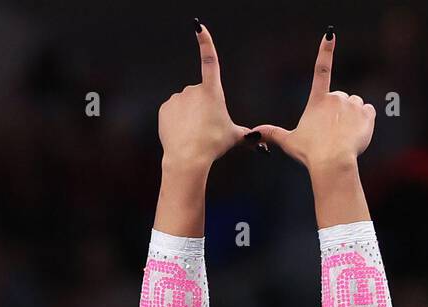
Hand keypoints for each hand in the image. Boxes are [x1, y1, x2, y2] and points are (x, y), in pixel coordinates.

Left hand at [158, 23, 249, 171]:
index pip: (210, 60)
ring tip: (193, 133)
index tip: (199, 27)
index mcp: (212, 91)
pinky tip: (181, 133)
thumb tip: (262, 139)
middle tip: (205, 129)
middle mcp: (193, 89)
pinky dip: (177, 120)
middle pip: (199, 95)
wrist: (188, 158)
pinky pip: (173, 111)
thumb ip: (249, 135)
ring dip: (189, 115)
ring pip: (185, 104)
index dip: (205, 42)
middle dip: (202, 108)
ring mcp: (177, 98)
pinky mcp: (165, 108)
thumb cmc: (213, 146)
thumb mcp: (235, 138)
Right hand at [251, 31, 374, 172]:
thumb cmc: (310, 153)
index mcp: (317, 100)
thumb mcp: (289, 142)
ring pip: (355, 104)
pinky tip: (356, 133)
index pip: (321, 69)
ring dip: (352, 116)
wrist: (333, 162)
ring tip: (344, 134)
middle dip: (338, 111)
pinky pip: (369, 112)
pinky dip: (365, 121)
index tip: (330, 33)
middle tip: (332, 132)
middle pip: (340, 98)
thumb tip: (252, 133)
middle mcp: (335, 97)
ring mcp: (352, 104)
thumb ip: (273, 133)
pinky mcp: (367, 114)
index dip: (325, 50)